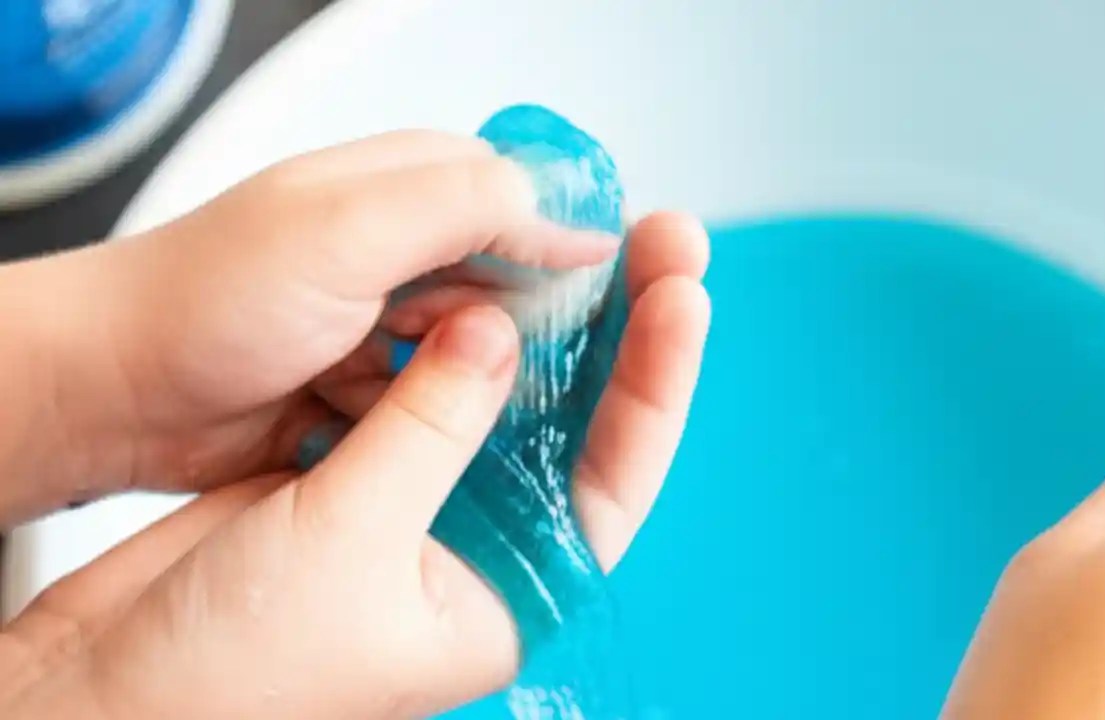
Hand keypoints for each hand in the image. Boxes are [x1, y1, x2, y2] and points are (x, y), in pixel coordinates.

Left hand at [0, 131, 633, 524]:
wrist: (116, 395)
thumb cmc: (207, 298)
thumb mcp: (347, 229)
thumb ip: (471, 209)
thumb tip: (583, 224)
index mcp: (417, 187)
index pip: (542, 201)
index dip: (604, 240)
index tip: (663, 280)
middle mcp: (416, 253)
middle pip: (534, 284)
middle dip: (578, 324)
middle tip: (632, 361)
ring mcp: (400, 327)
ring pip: (501, 353)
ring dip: (524, 383)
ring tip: (559, 414)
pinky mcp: (383, 392)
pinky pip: (458, 405)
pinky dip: (474, 423)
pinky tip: (496, 446)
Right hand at [2, 207, 707, 719]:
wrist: (107, 683)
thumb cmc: (227, 673)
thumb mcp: (353, 542)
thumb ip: (432, 427)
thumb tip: (496, 336)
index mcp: (510, 590)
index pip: (616, 474)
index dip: (656, 382)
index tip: (679, 294)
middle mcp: (483, 543)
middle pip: (576, 423)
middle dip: (616, 332)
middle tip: (655, 240)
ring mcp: (426, 499)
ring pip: (507, 396)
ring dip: (539, 321)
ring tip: (583, 238)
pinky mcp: (365, 466)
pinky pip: (429, 385)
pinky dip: (450, 334)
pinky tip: (480, 276)